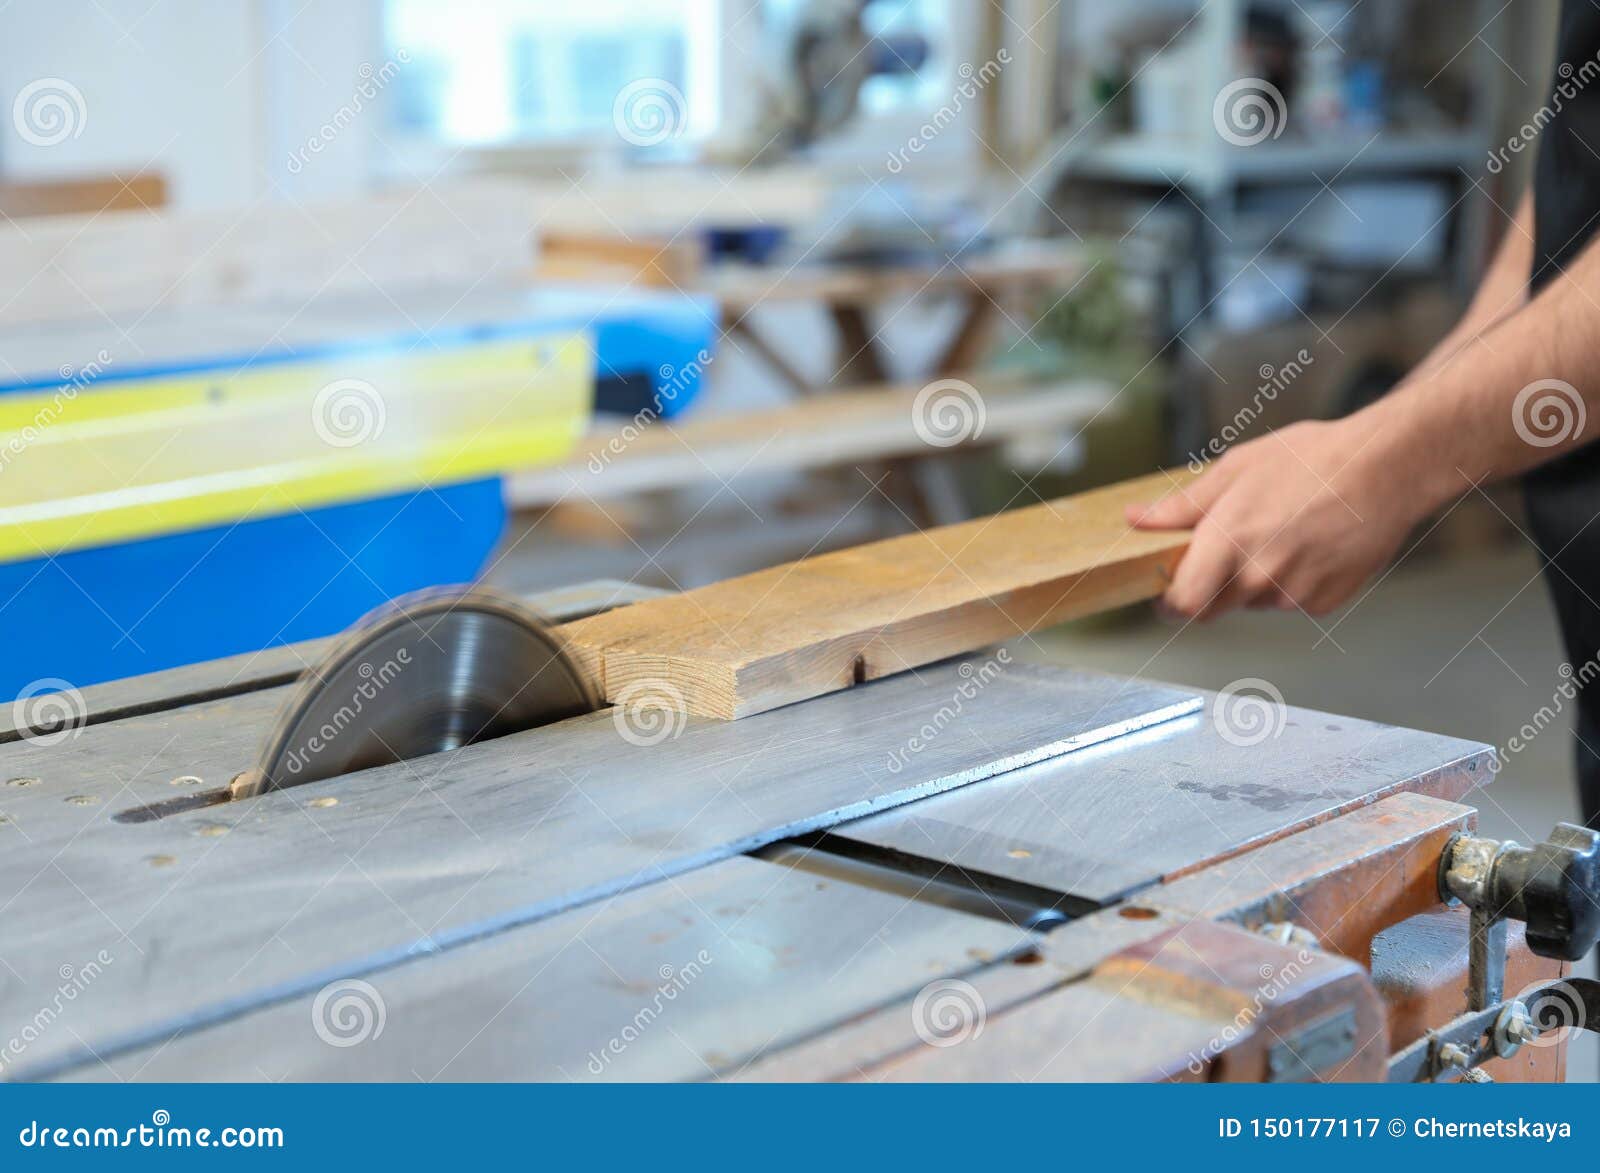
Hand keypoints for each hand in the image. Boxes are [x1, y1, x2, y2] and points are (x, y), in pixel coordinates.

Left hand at [1125, 418, 1436, 620]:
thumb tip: (1135, 519)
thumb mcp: (1235, 469)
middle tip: (1224, 550)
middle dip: (1207, 588)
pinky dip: (1289, 582)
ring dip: (1250, 582)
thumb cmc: (1311, 460)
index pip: (1181, 604)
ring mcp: (1294, 594)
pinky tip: (1306, 546)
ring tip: (1277, 534)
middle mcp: (1258, 576)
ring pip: (1251, 604)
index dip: (1168, 603)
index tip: (1165, 593)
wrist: (1386, 468)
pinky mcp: (1323, 602)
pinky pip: (1289, 602)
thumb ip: (1181, 506)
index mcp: (1228, 541)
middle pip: (1212, 608)